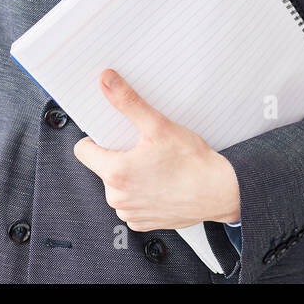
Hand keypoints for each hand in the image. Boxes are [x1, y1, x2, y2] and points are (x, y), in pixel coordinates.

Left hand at [73, 69, 241, 230]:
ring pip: (118, 187)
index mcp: (116, 173)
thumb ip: (128, 102)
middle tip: (144, 148)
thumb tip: (107, 81)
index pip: (83, 151)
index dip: (97, 139)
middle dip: (119, 156)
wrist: (220, 192)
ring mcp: (130, 213)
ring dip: (130, 177)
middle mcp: (118, 198)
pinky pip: (132, 204)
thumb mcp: (158, 125)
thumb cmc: (192, 162)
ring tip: (156, 166)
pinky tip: (161, 184)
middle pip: (103, 168)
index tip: (114, 135)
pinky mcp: (142, 223)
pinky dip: (142, 194)